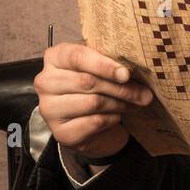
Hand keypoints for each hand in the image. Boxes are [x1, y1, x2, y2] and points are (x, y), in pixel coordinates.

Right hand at [34, 42, 152, 158]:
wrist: (87, 121)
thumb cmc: (95, 86)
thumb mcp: (101, 68)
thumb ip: (112, 64)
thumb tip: (130, 74)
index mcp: (55, 57)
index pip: (78, 57)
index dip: (104, 66)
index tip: (126, 74)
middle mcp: (45, 82)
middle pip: (88, 82)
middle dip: (120, 88)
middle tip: (144, 94)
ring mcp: (49, 109)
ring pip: (93, 102)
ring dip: (119, 104)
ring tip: (134, 103)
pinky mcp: (59, 132)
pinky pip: (94, 122)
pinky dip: (112, 119)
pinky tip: (118, 116)